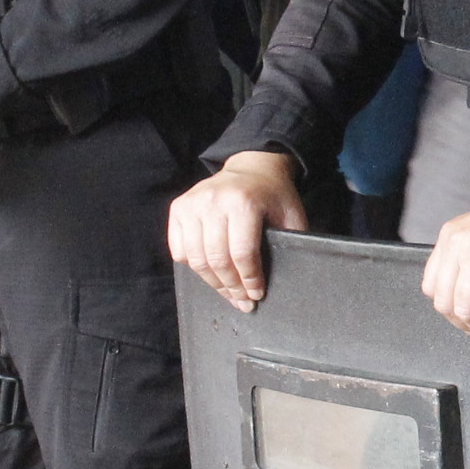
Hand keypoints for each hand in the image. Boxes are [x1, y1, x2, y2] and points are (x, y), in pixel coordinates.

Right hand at [170, 151, 306, 309]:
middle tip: (243, 301)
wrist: (251, 167)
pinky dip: (193, 266)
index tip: (256, 294)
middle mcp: (214, 201)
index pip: (243, 254)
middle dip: (232, 287)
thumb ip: (289, 244)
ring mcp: (192, 204)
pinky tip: (210, 271)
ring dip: (213, 283)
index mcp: (243, 202)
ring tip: (228, 292)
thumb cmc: (273, 195)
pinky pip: (179, 250)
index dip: (250, 280)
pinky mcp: (179, 208)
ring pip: (196, 260)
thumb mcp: (290, 215)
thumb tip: (284, 280)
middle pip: (218, 260)